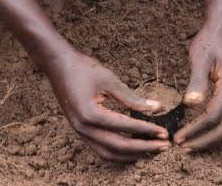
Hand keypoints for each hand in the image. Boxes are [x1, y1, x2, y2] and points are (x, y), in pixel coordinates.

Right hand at [42, 49, 170, 162]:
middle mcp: (83, 128)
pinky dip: (118, 153)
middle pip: (118, 147)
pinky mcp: (79, 131)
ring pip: (108, 154)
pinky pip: (100, 149)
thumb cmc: (82, 68)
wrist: (57, 64)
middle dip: (143, 148)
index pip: (125, 127)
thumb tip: (156, 107)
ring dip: (131, 156)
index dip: (146, 130)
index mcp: (90, 114)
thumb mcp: (109, 79)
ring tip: (151, 152)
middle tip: (163, 147)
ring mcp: (79, 132)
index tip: (163, 132)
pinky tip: (132, 150)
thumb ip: (131, 97)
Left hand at [174, 16, 221, 151]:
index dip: (196, 130)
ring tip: (195, 146)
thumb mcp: (199, 58)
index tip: (179, 137)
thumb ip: (196, 82)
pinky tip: (207, 136)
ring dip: (216, 141)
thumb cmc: (209, 42)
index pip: (214, 116)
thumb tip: (190, 104)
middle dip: (206, 141)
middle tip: (185, 148)